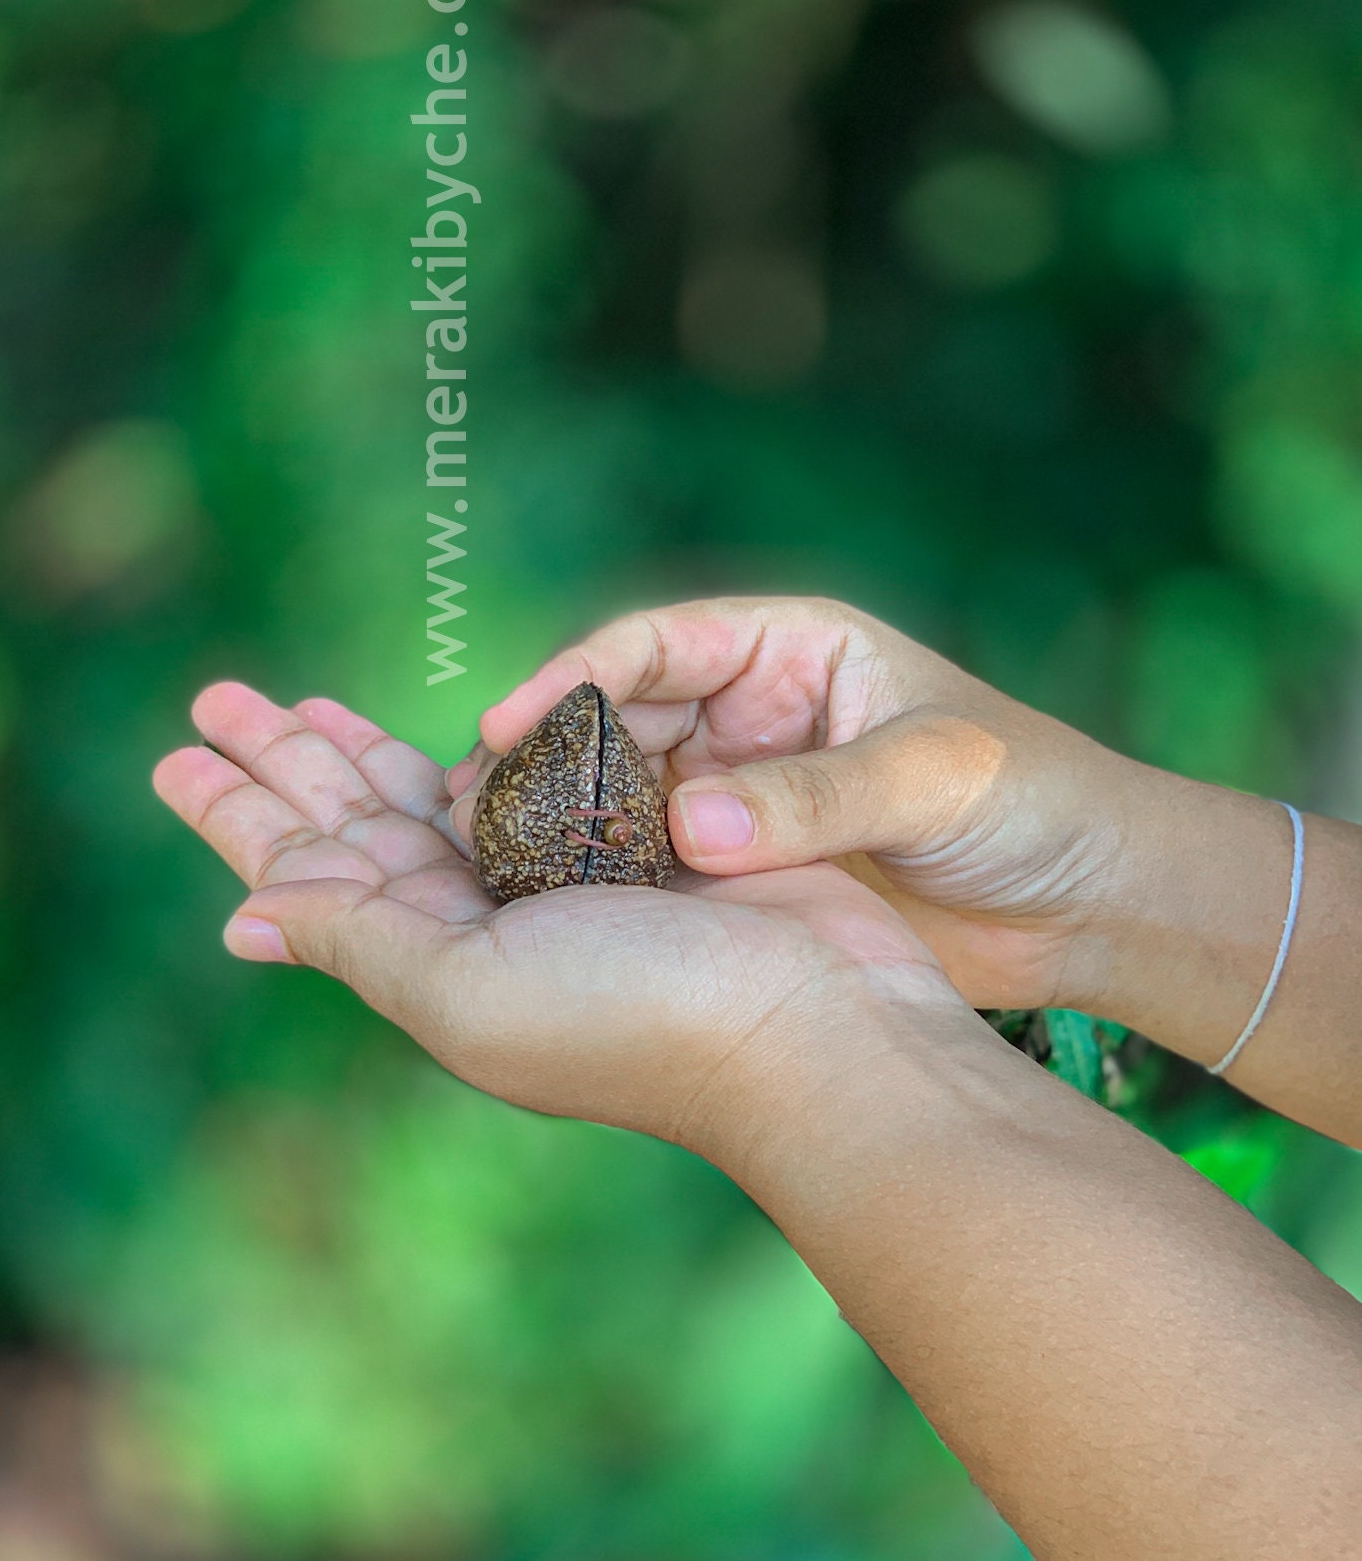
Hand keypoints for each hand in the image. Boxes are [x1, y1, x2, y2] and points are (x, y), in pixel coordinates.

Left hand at [153, 682, 963, 1158]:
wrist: (821, 1033)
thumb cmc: (644, 1022)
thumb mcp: (470, 992)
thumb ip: (361, 939)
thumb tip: (245, 912)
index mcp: (430, 960)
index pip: (311, 871)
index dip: (243, 811)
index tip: (177, 755)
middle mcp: (482, 921)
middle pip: (357, 820)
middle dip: (288, 761)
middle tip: (216, 695)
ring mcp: (559, 878)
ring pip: (437, 791)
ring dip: (365, 747)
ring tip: (292, 701)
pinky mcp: (637, 836)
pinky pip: (541, 772)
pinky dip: (486, 744)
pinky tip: (441, 724)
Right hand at [447, 596, 1148, 1011]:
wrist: (1086, 904)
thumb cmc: (1030, 801)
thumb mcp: (930, 780)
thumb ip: (813, 799)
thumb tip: (689, 824)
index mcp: (788, 649)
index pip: (654, 643)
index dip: (573, 676)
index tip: (506, 723)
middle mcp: (748, 713)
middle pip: (615, 720)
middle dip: (546, 759)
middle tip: (474, 812)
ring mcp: (740, 794)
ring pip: (619, 799)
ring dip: (562, 828)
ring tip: (490, 866)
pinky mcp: (745, 872)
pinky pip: (652, 869)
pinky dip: (606, 888)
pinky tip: (557, 917)